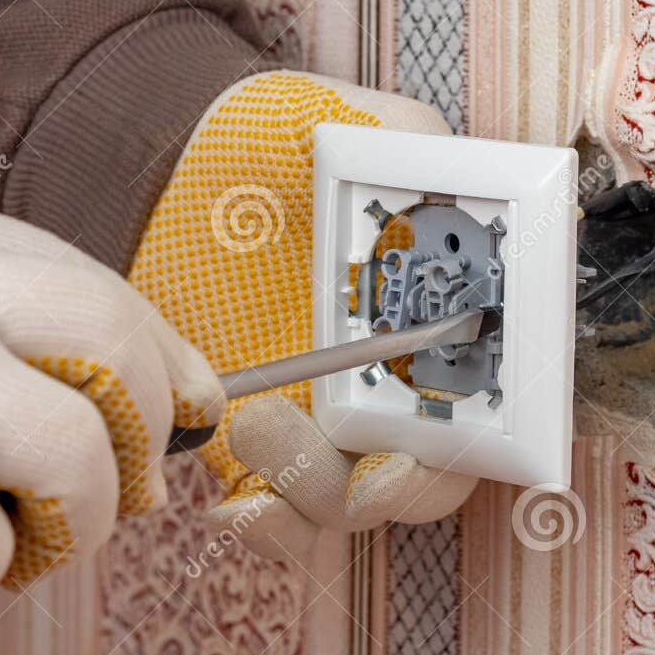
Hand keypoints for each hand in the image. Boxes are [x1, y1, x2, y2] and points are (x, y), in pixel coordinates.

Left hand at [128, 72, 476, 561]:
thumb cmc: (266, 146)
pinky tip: (233, 511)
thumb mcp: (349, 124)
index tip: (430, 441)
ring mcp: (321, 423)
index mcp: (432, 319)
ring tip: (253, 433)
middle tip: (356, 474)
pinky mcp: (249, 444)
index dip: (483, 439)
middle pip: (426, 480)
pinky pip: (276, 520)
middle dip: (393, 488)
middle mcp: (390, 386)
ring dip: (313, 497)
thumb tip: (452, 175)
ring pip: (348, 509)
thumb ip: (412, 151)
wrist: (162, 166)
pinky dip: (264, 530)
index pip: (492, 406)